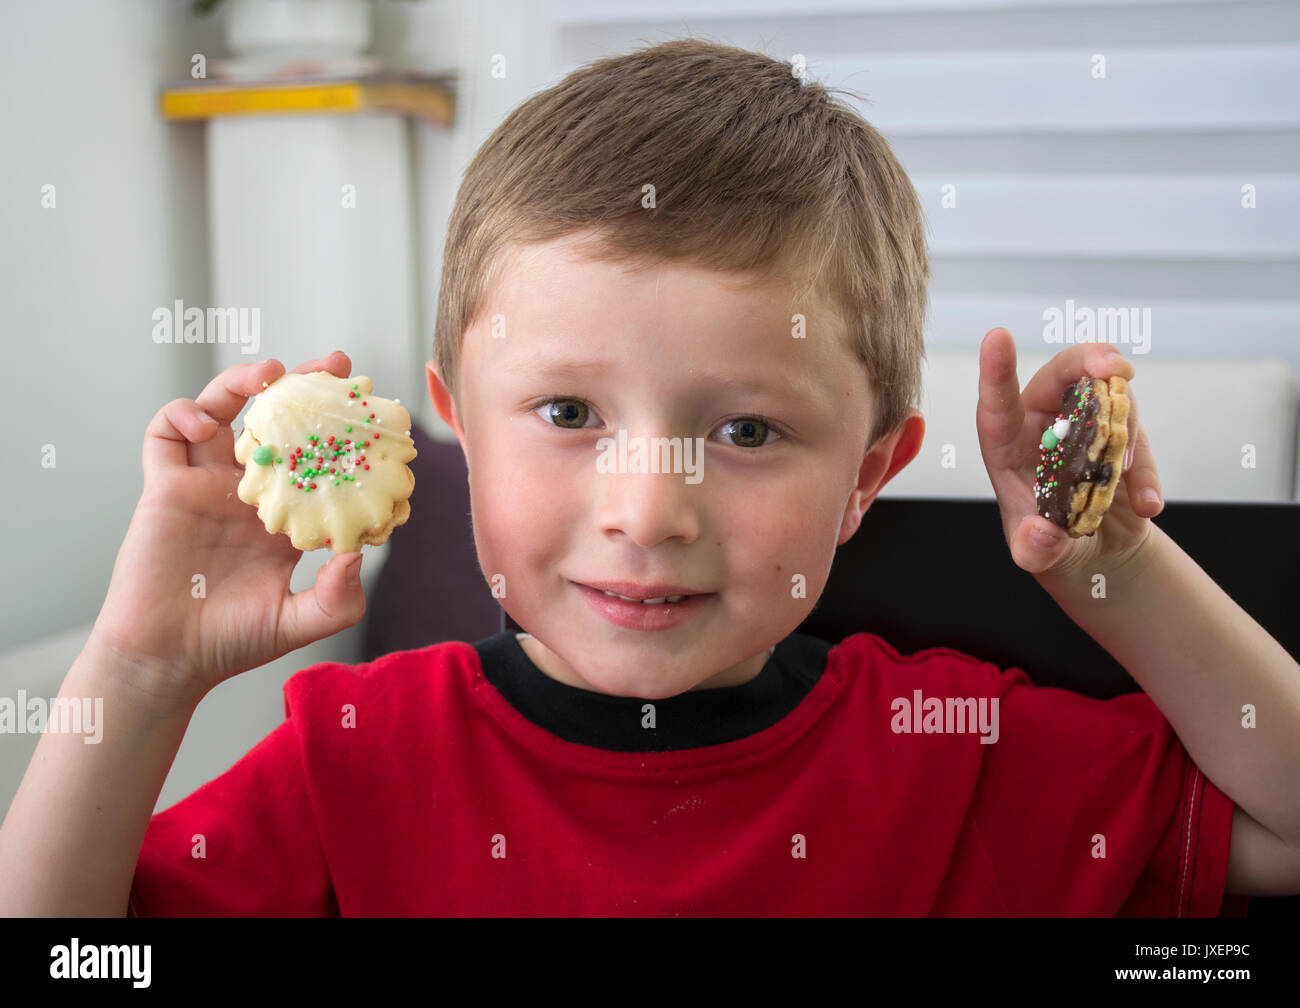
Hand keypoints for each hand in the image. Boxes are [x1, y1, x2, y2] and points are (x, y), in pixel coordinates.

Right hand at [87, 351, 365, 713]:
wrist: (168, 660)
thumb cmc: (231, 643)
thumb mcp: (300, 622)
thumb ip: (338, 597)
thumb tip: (359, 553)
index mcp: (283, 514)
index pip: (316, 456)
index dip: (339, 431)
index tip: (370, 411)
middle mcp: (245, 491)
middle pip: (276, 421)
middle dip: (302, 387)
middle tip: (332, 366)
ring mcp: (204, 484)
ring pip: (221, 411)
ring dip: (242, 383)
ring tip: (270, 373)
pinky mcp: (164, 487)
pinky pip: (165, 433)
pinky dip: (182, 414)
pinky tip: (206, 425)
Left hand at [976, 328, 1162, 578]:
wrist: (1093, 554)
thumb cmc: (1046, 543)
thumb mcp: (1036, 554)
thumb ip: (1035, 547)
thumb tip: (1041, 532)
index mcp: (1006, 444)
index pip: (996, 403)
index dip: (997, 370)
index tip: (997, 336)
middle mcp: (1042, 423)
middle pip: (1061, 374)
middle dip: (1089, 362)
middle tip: (1119, 367)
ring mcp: (1084, 423)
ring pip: (1109, 399)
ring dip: (1126, 434)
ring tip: (1123, 482)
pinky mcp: (1120, 434)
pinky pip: (1139, 436)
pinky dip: (1148, 471)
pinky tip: (1147, 505)